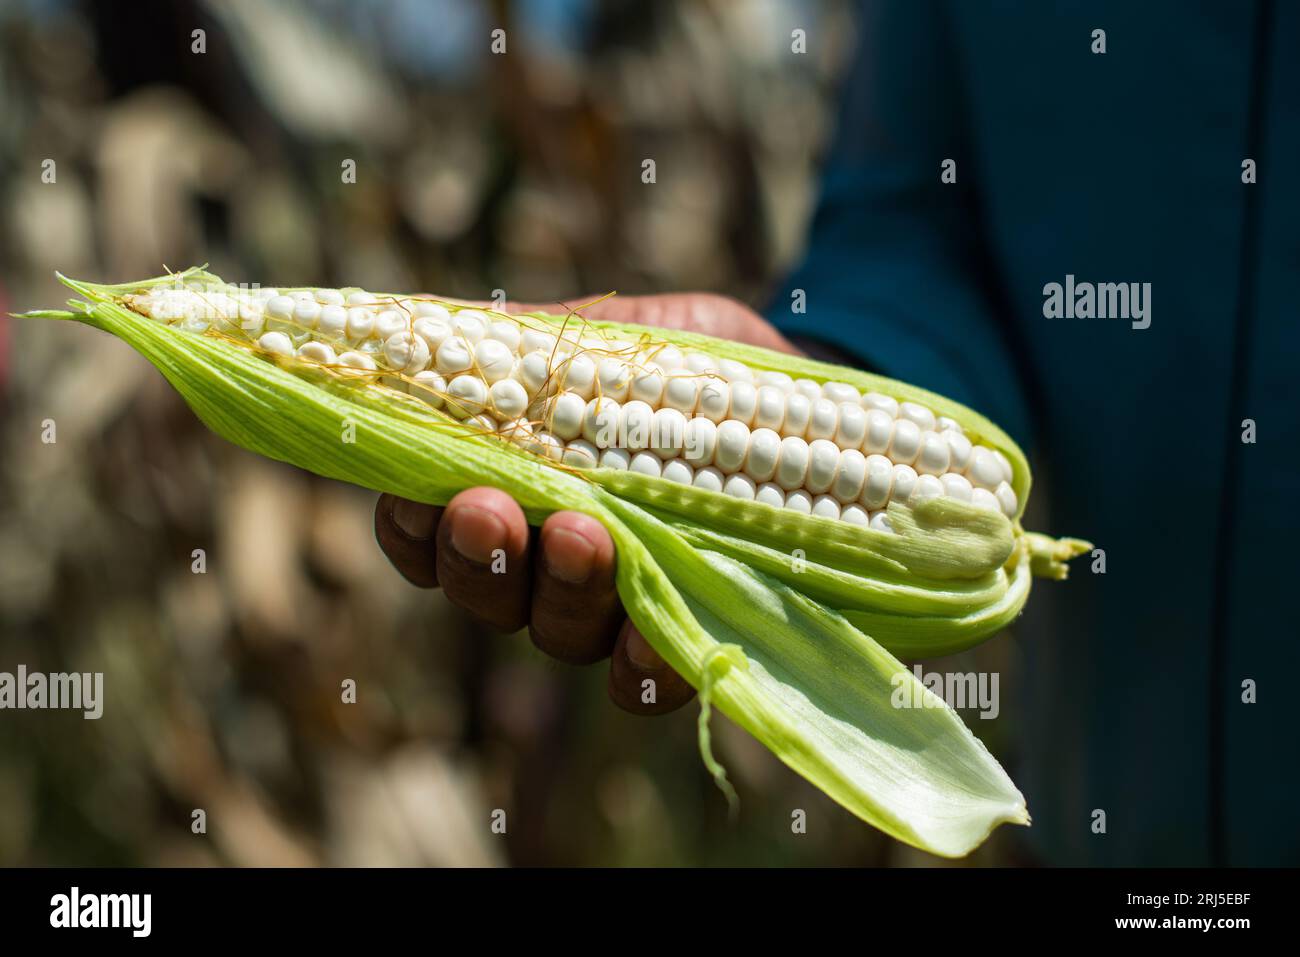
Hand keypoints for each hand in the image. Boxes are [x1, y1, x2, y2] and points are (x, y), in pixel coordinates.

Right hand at [374, 293, 795, 713]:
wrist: (805, 386)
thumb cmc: (692, 362)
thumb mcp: (619, 335)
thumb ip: (540, 343)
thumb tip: (443, 328)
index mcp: (515, 494)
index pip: (431, 532)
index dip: (412, 526)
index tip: (415, 495)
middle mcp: (551, 566)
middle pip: (487, 591)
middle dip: (483, 556)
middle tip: (492, 509)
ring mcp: (617, 609)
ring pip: (560, 632)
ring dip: (561, 592)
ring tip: (586, 534)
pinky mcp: (689, 634)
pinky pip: (646, 680)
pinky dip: (640, 664)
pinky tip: (644, 638)